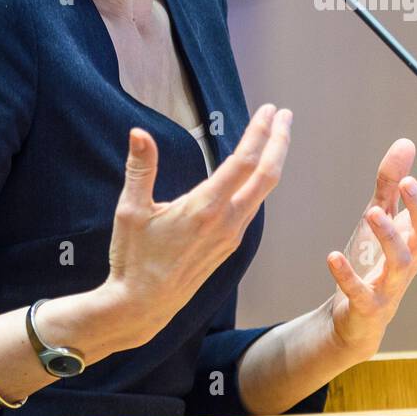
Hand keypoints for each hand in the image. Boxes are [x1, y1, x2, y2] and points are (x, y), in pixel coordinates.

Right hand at [101, 103, 291, 347]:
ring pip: (263, 192)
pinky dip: (260, 183)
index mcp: (205, 207)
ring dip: (273, 161)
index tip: (269, 110)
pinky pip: (252, 207)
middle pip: (267, 175)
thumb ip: (140, 169)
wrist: (143, 305)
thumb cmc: (134, 258)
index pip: (244, 161)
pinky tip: (255, 174)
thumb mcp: (131, 210)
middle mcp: (226, 221)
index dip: (259, 132)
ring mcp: (231, 235)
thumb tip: (138, 133)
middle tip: (285, 114)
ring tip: (275, 137)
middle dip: (279, 141)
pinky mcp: (229, 245)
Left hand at [324, 139, 416, 357]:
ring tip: (372, 212)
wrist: (356, 317)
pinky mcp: (368, 305)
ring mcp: (391, 283)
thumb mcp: (379, 215)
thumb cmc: (372, 261)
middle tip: (408, 183)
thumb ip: (390, 182)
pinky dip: (348, 276)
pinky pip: (361, 292)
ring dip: (389, 236)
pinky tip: (332, 257)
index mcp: (413, 235)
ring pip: (401, 260)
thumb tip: (407, 143)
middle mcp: (409, 258)